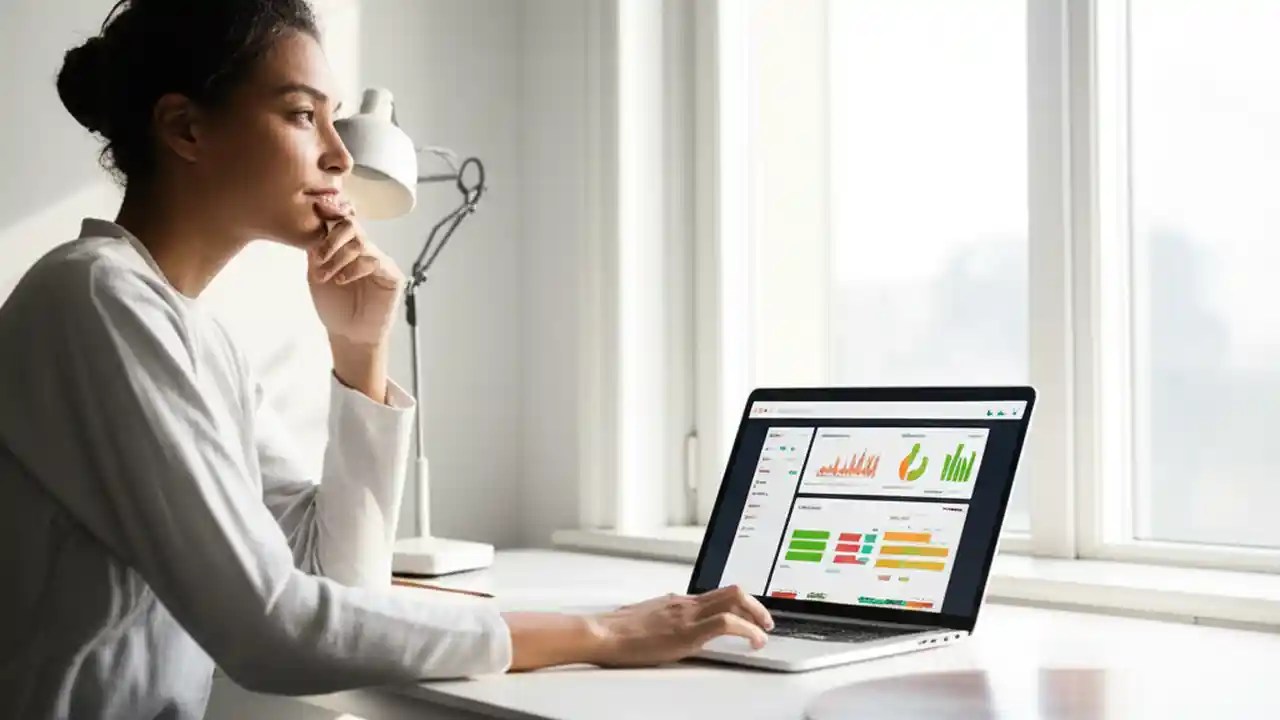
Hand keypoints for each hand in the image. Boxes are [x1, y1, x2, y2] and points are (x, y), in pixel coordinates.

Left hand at [307, 199, 405, 345]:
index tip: (315, 209)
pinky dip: (354, 268)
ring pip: (360, 243)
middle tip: (319, 257)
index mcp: (346, 247)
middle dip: (331, 238)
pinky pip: (374, 260)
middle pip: (351, 225)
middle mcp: (364, 250)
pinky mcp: (392, 274)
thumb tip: (310, 227)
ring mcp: (379, 261)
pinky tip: (342, 280)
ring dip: (338, 258)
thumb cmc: (334, 306)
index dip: (329, 214)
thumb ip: (315, 251)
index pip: (340, 222)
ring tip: (325, 276)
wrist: (348, 334)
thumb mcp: (315, 274)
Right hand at [588, 585, 773, 667]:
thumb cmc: (617, 631)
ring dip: (757, 616)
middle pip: (731, 591)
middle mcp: (686, 603)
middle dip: (755, 605)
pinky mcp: (687, 631)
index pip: (717, 594)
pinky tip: (754, 642)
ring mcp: (688, 614)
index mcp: (678, 601)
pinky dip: (747, 630)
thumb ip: (664, 620)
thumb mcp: (647, 620)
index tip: (750, 614)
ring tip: (764, 632)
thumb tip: (669, 628)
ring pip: (734, 601)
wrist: (603, 633)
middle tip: (766, 621)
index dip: (740, 603)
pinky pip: (726, 623)